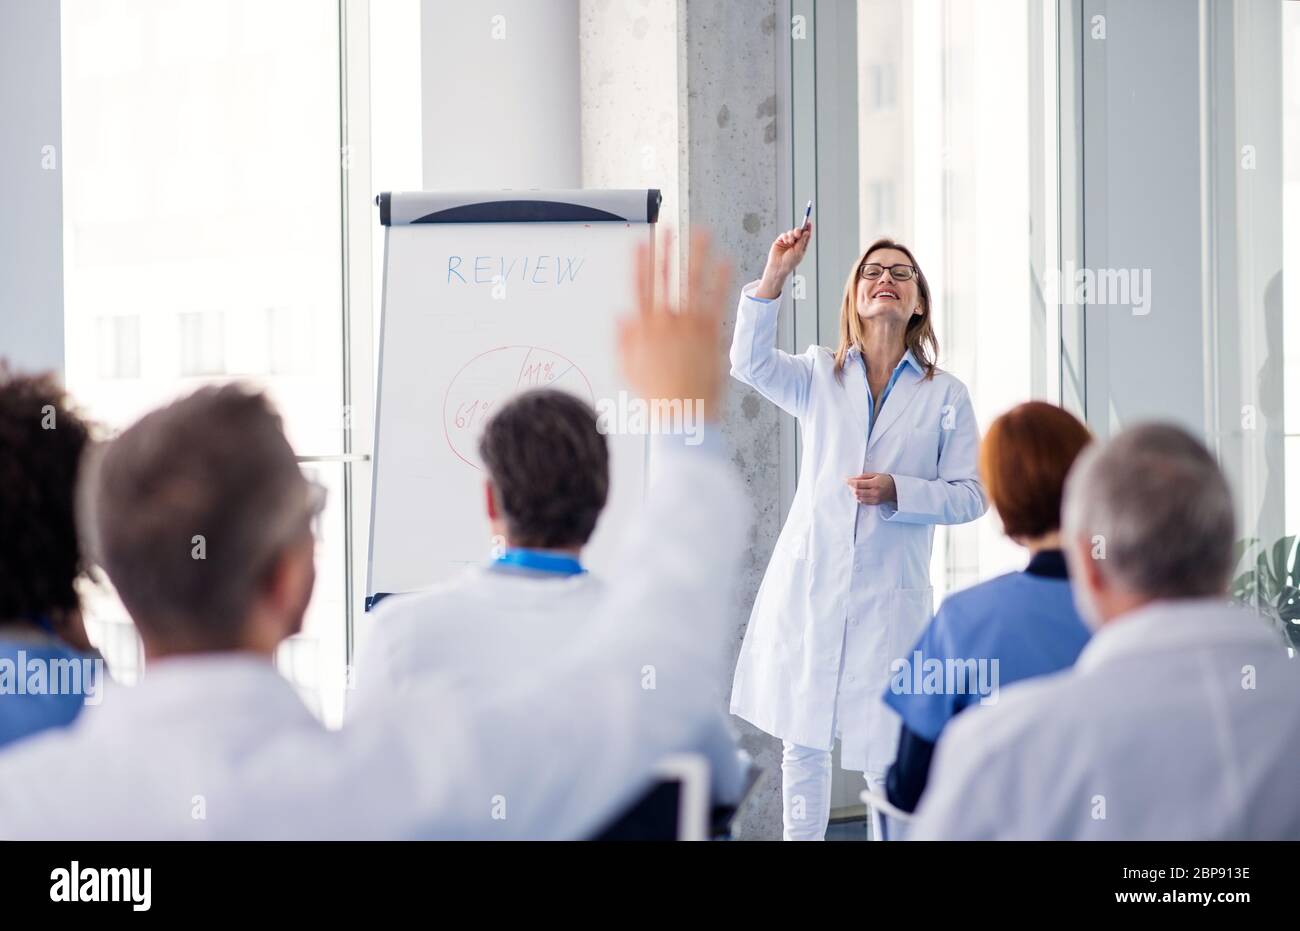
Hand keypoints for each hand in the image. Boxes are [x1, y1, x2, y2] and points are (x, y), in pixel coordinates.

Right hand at [618, 228, 732, 421]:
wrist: (682, 414)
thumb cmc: (655, 396)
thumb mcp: (628, 369)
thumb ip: (623, 340)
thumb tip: (619, 316)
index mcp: (642, 328)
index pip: (639, 286)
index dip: (640, 262)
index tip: (641, 242)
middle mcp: (664, 321)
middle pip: (664, 277)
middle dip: (666, 250)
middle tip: (667, 228)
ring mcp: (689, 325)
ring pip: (693, 281)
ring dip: (697, 255)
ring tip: (702, 233)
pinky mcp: (710, 333)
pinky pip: (717, 300)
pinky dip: (721, 279)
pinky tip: (726, 262)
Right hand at [754, 223, 812, 298]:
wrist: (778, 267)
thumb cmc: (789, 262)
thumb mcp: (798, 251)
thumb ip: (802, 241)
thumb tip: (807, 232)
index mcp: (801, 246)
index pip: (805, 236)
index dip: (807, 229)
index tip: (808, 222)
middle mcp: (795, 243)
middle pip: (798, 232)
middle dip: (798, 231)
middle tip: (798, 234)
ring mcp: (787, 242)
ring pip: (791, 232)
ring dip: (791, 235)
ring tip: (790, 242)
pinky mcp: (780, 241)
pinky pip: (784, 235)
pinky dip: (785, 237)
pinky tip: (786, 241)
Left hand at [846, 473, 895, 505]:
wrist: (897, 489)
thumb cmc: (886, 480)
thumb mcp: (875, 474)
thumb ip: (863, 476)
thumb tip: (853, 479)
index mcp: (875, 484)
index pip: (858, 484)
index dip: (850, 482)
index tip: (846, 480)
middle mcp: (875, 492)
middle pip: (857, 492)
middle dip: (851, 488)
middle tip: (850, 484)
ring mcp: (875, 499)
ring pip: (859, 498)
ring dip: (854, 493)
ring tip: (855, 488)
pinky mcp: (875, 503)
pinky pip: (863, 502)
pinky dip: (859, 497)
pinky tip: (860, 493)